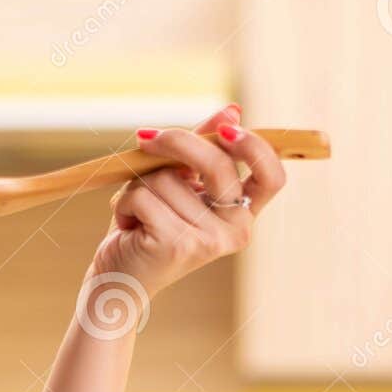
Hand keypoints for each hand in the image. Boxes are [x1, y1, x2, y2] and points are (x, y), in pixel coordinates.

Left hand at [87, 102, 287, 299]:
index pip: (272, 176)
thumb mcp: (178, 183)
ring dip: (137, 186)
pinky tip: (127, 226)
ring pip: (167, 178)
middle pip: (217, 163)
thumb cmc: (148, 228)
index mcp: (242, 214)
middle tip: (143, 138)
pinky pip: (143, 196)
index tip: (226, 129)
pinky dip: (124, 203)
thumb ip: (204, 149)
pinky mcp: (176, 246)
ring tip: (135, 214)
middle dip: (174, 141)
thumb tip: (233, 110)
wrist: (120, 281)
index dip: (255, 146)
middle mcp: (235, 231)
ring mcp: (208, 241)